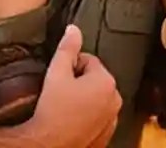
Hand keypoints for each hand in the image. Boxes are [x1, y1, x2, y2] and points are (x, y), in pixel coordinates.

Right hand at [23, 25, 122, 147]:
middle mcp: (115, 99)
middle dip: (79, 82)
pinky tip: (71, 119)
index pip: (88, 61)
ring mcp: (112, 118)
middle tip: (60, 92)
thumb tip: (74, 29)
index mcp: (107, 81)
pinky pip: (97, 116)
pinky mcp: (106, 133)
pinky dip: (87, 115)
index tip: (59, 78)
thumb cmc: (53, 110)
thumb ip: (67, 48)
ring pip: (96, 98)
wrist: (49, 144)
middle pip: (94, 79)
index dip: (70, 66)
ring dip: (83, 98)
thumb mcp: (57, 73)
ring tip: (65, 107)